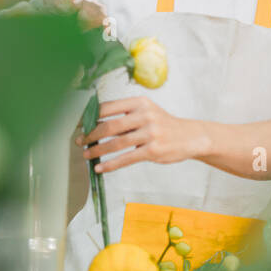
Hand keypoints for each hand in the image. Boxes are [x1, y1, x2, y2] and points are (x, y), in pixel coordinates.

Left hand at [77, 97, 207, 172]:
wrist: (190, 137)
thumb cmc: (163, 125)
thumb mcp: (148, 111)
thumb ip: (126, 115)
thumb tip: (95, 124)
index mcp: (140, 102)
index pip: (109, 107)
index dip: (91, 116)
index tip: (79, 124)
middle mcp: (145, 115)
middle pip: (110, 125)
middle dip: (91, 135)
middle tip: (80, 141)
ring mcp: (150, 133)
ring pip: (116, 143)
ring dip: (98, 151)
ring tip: (87, 155)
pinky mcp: (153, 150)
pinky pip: (126, 158)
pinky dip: (110, 165)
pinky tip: (100, 168)